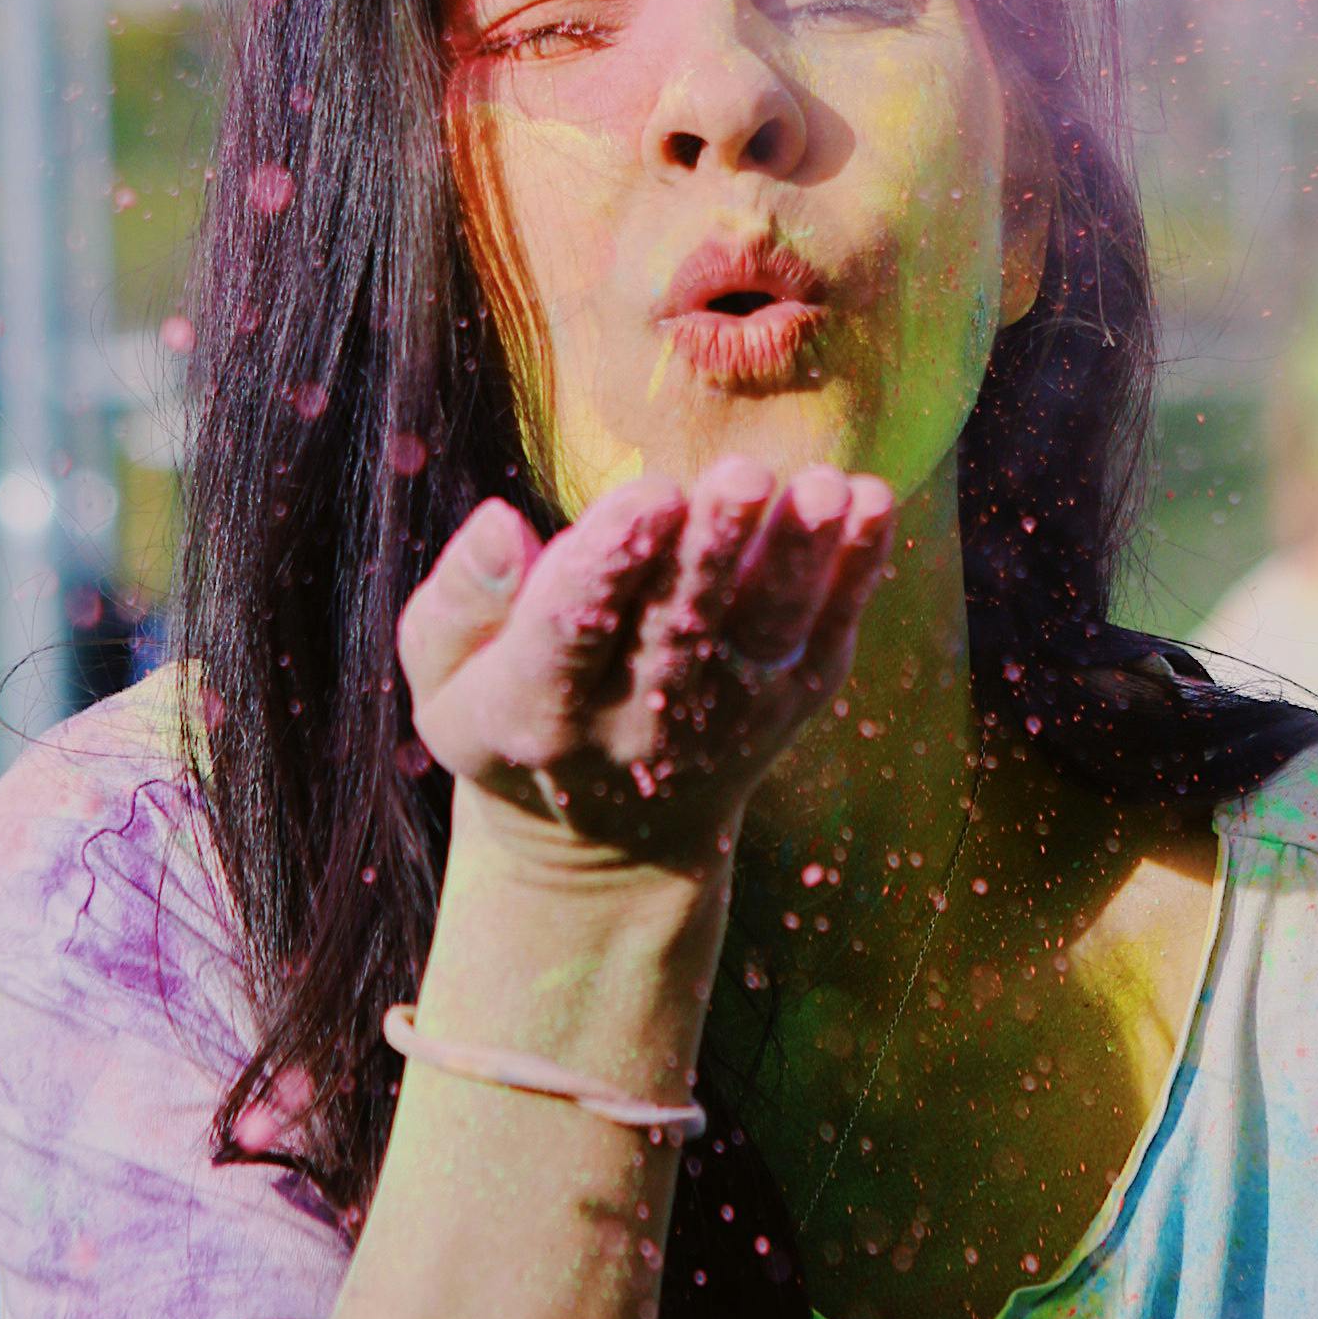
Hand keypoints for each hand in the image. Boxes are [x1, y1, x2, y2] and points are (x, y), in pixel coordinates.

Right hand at [398, 457, 894, 874]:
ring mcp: (727, 716)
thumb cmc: (510, 716)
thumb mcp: (443, 677)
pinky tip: (874, 503)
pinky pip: (826, 634)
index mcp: (537, 709)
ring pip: (766, 631)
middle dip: (715, 548)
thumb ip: (455, 599)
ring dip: (799, 557)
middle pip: (682, 627)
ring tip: (825, 490)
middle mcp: (639, 721)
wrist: (610, 843)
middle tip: (744, 475)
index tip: (646, 494)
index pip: (569, 631)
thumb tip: (500, 524)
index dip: (610, 564)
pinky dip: (854, 573)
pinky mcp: (789, 704)